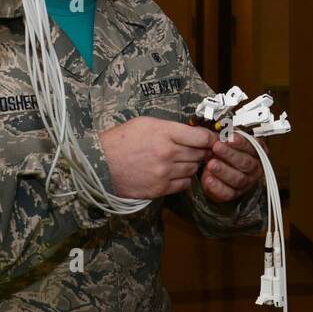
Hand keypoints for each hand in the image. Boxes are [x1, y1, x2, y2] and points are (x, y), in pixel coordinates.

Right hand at [99, 117, 213, 199]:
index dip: (211, 138)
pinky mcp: (159, 188)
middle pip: (200, 153)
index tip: (212, 139)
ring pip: (193, 169)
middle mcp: (168, 153)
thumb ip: (171, 127)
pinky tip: (174, 173)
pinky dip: (183, 179)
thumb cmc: (122, 140)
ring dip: (191, 165)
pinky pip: (184, 184)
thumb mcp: (146, 123)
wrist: (100, 163)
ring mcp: (164, 173)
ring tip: (180, 160)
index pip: (202, 137)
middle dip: (201, 151)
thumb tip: (193, 132)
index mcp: (165, 133)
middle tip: (197, 149)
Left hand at [200, 132, 262, 202]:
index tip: (230, 137)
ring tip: (211, 164)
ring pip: (238, 178)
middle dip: (230, 154)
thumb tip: (219, 128)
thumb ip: (225, 136)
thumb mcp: (225, 141)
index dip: (241, 142)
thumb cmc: (222, 154)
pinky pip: (228, 192)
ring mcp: (245, 182)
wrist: (217, 173)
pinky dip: (217, 186)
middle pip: (246, 162)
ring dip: (223, 170)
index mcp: (254, 152)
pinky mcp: (234, 193)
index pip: (253, 146)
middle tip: (217, 147)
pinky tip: (209, 179)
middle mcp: (253, 167)